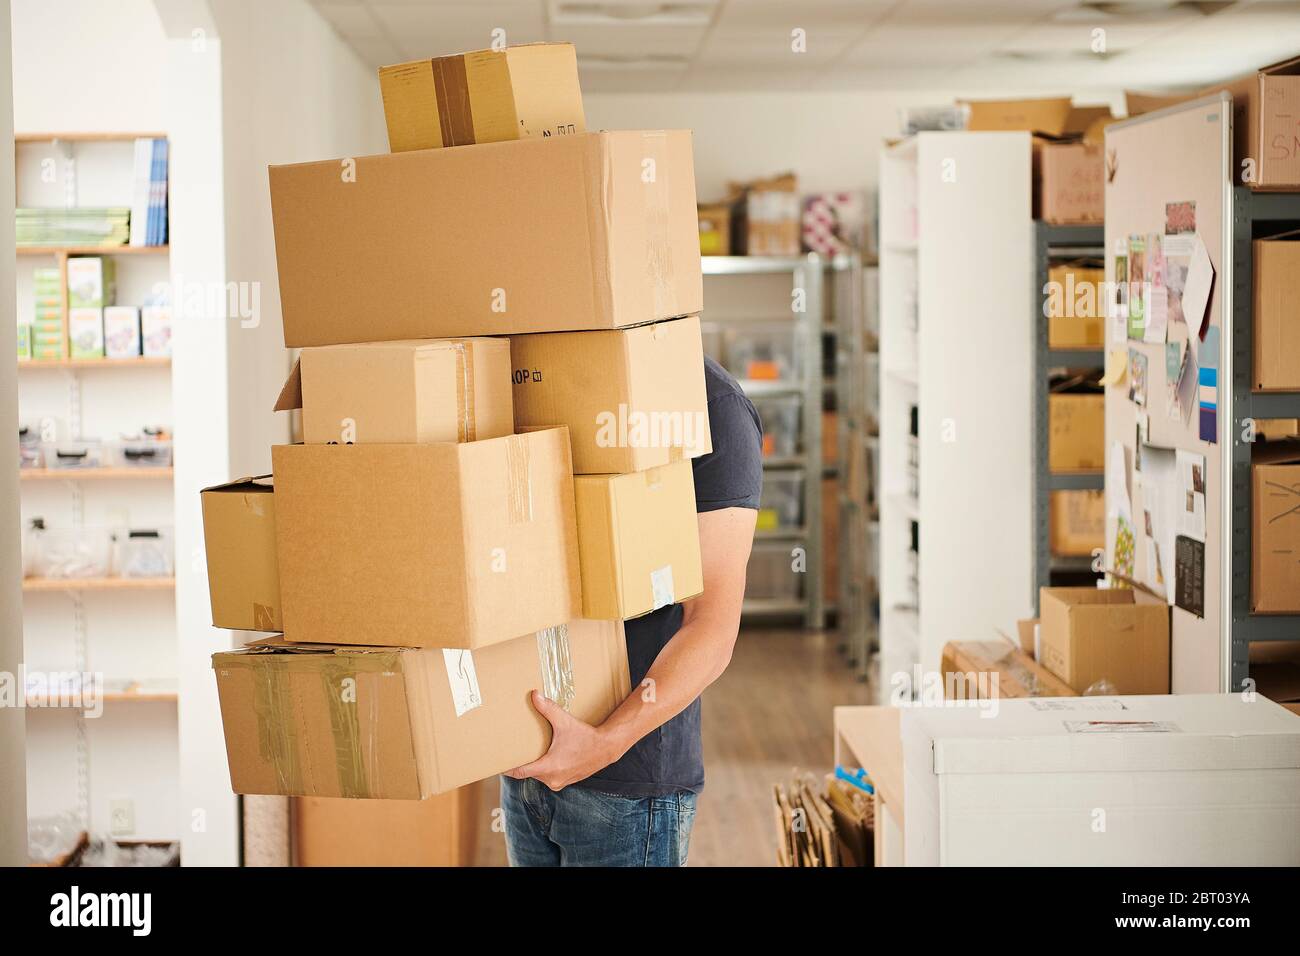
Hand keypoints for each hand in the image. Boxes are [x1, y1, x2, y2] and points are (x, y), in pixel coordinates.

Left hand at [504, 691, 620, 790]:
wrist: (606, 748)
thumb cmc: (585, 736)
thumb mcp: (565, 722)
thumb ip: (548, 709)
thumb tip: (534, 695)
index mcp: (549, 766)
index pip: (520, 772)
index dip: (508, 768)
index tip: (498, 763)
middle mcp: (552, 778)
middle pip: (528, 774)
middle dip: (521, 764)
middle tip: (512, 753)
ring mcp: (559, 782)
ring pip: (539, 776)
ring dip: (534, 766)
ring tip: (529, 754)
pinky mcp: (565, 781)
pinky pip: (549, 777)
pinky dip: (545, 769)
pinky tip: (546, 757)